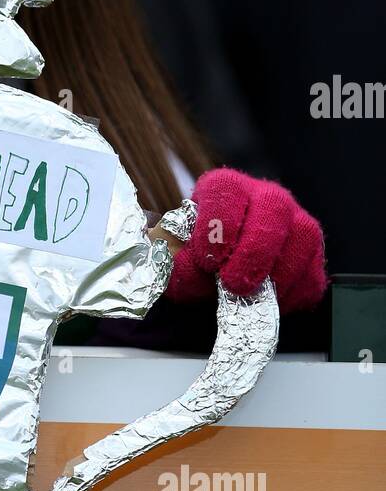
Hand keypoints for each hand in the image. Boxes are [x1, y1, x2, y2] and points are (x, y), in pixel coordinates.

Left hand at [167, 168, 326, 313]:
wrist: (213, 273)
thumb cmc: (193, 256)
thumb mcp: (175, 257)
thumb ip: (178, 264)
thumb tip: (195, 272)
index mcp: (225, 187)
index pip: (226, 190)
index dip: (217, 227)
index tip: (207, 259)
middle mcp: (265, 196)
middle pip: (273, 208)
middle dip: (253, 252)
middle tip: (233, 283)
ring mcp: (296, 221)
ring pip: (303, 236)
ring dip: (277, 274)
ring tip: (251, 296)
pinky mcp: (313, 254)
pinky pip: (314, 270)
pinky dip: (294, 293)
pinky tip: (269, 303)